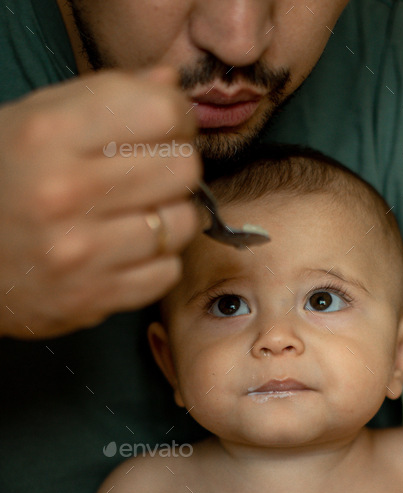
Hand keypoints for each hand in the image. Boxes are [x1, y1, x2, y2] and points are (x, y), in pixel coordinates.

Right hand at [0, 67, 199, 338]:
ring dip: (171, 216)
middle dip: (178, 166)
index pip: (160, 112)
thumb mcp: (34, 122)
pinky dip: (158, 261)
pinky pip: (166, 272)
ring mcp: (81, 251)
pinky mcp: (93, 297)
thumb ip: (104, 97)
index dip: (176, 115)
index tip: (170, 125)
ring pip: (182, 223)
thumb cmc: (2, 182)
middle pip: (181, 168)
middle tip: (158, 172)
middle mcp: (67, 192)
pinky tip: (131, 250)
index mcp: (50, 135)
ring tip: (141, 213)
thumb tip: (170, 84)